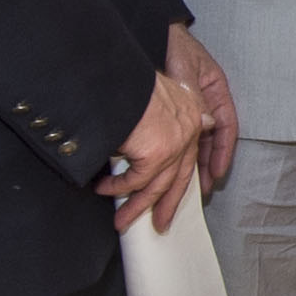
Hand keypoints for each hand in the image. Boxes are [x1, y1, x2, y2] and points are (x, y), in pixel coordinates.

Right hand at [107, 66, 207, 232]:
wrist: (117, 72)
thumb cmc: (129, 78)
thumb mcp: (157, 88)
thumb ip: (169, 109)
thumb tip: (189, 127)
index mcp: (190, 113)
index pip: (189, 154)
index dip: (182, 178)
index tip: (177, 195)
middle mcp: (188, 130)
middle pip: (179, 178)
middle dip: (167, 204)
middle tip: (161, 223)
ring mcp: (175, 144)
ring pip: (156, 186)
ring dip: (136, 206)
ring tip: (124, 221)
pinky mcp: (156, 154)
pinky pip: (134, 181)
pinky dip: (118, 188)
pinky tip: (105, 190)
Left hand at [164, 21, 237, 189]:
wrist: (151, 26)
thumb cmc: (172, 41)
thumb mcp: (185, 66)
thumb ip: (194, 94)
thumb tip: (206, 123)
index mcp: (216, 89)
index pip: (226, 126)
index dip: (222, 152)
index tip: (217, 172)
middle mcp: (204, 101)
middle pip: (209, 138)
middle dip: (206, 166)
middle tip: (203, 190)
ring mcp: (190, 104)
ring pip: (193, 139)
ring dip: (190, 163)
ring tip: (186, 187)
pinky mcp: (173, 107)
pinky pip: (178, 134)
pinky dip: (175, 151)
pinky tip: (168, 167)